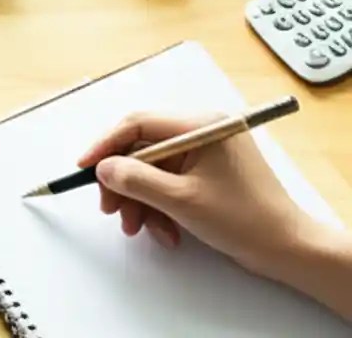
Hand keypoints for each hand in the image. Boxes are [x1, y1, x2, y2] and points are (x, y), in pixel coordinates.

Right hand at [77, 112, 312, 276]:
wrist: (288, 249)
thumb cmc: (244, 219)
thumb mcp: (181, 200)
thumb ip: (136, 180)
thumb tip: (104, 168)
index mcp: (200, 125)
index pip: (138, 124)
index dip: (106, 145)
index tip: (84, 167)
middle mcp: (202, 131)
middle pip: (142, 150)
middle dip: (124, 183)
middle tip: (111, 210)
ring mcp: (205, 153)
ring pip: (152, 171)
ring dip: (141, 201)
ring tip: (139, 228)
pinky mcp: (207, 173)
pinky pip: (169, 184)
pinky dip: (160, 207)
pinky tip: (166, 232)